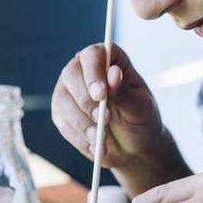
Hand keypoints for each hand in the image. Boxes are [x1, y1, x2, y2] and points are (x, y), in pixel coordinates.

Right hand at [51, 43, 164, 171]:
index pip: (93, 55)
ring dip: (83, 123)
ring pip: (63, 100)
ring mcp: (69, 91)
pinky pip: (63, 123)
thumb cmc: (140, 119)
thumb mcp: (140, 107)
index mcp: (108, 60)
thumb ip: (125, 92)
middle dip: (86, 101)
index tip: (101, 94)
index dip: (93, 72)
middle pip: (71, 74)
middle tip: (104, 121)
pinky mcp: (62, 113)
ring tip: (102, 140)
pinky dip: (79, 138)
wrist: (134, 146)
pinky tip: (95, 147)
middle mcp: (84, 70)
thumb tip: (113, 74)